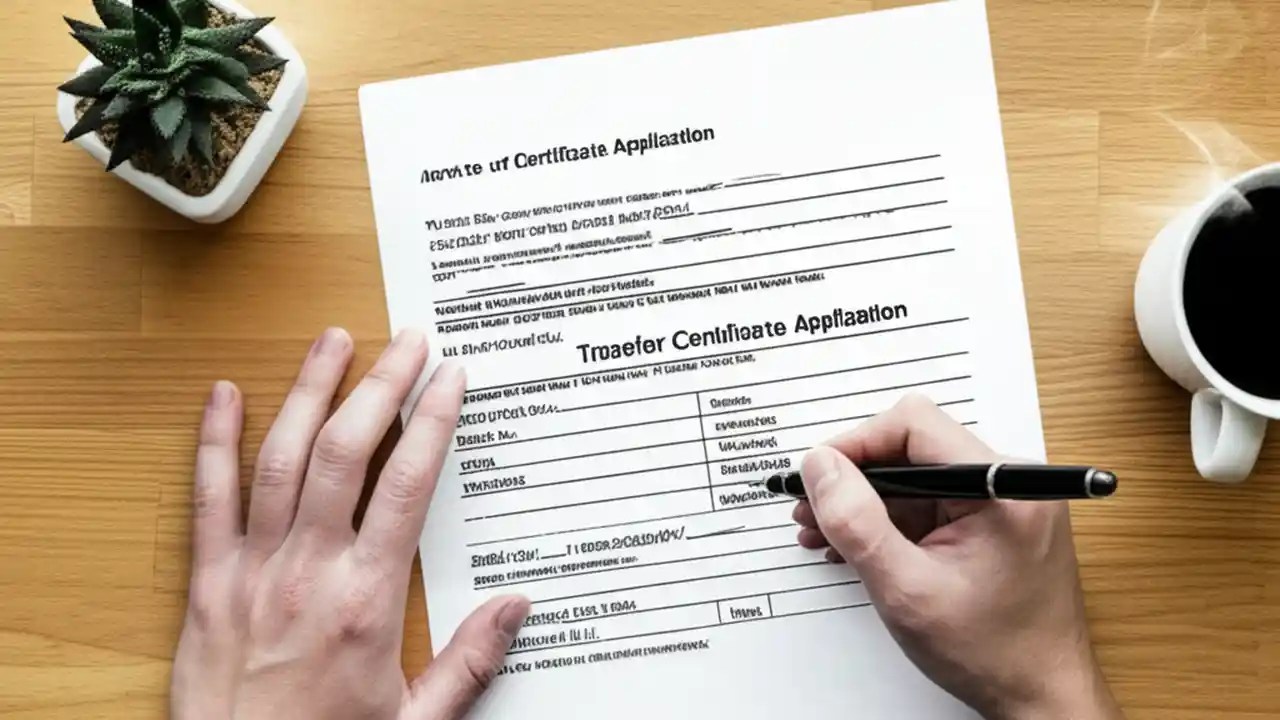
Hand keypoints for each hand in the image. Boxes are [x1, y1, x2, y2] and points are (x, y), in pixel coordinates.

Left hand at [170, 327, 529, 719]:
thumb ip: (469, 663)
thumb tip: (517, 608)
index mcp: (367, 601)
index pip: (407, 486)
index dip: (432, 422)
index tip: (448, 379)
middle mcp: (310, 571)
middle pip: (348, 453)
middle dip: (381, 386)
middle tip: (406, 340)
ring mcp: (253, 570)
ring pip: (282, 458)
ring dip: (309, 392)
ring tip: (333, 341)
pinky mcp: (207, 582)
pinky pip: (208, 497)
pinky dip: (213, 441)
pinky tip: (222, 394)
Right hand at [793, 395, 1122, 719]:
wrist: (1041, 699)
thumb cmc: (993, 654)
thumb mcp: (905, 589)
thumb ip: (857, 523)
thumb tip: (820, 467)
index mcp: (1001, 488)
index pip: (914, 426)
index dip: (856, 445)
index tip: (819, 476)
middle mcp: (1009, 484)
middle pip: (912, 448)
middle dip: (855, 479)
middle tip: (812, 509)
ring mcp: (1002, 504)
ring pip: (916, 478)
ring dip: (866, 503)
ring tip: (824, 532)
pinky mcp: (992, 525)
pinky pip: (930, 505)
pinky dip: (890, 522)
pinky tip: (857, 546)